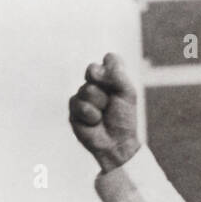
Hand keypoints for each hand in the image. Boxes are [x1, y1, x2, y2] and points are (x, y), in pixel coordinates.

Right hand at [68, 53, 140, 173]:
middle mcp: (94, 83)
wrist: (117, 143)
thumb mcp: (127, 93)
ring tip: (103, 115)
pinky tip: (94, 122)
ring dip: (100, 104)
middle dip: (106, 88)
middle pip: (93, 70)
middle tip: (111, 103)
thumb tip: (94, 70)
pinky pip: (80, 105)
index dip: (113, 70)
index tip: (119, 85)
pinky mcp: (73, 109)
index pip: (109, 58)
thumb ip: (117, 75)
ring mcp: (82, 95)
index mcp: (109, 77)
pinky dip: (91, 116)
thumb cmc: (124, 119)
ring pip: (87, 89)